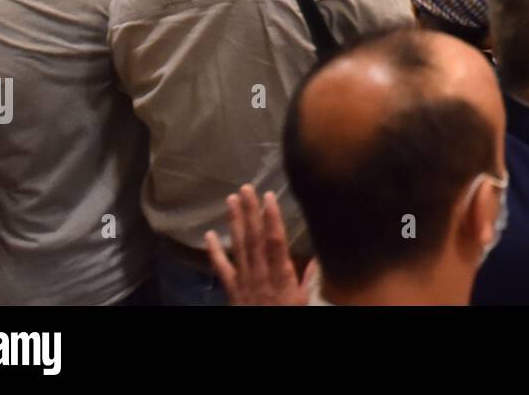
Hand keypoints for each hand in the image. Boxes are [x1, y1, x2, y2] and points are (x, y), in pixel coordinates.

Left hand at [204, 185, 311, 305]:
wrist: (263, 340)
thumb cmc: (289, 316)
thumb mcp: (305, 301)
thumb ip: (310, 278)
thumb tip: (319, 256)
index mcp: (281, 276)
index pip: (275, 242)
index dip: (271, 218)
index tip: (269, 196)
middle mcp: (260, 275)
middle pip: (254, 239)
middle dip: (251, 212)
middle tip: (246, 188)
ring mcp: (244, 282)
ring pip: (239, 248)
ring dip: (235, 222)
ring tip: (231, 200)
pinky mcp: (232, 291)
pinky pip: (222, 269)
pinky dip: (214, 251)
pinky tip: (209, 234)